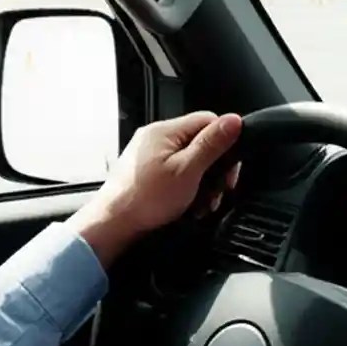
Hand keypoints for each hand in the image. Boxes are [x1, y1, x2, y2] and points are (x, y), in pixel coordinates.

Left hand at [67, 111, 241, 266]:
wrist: (113, 224)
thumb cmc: (144, 199)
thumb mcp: (188, 171)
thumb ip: (212, 145)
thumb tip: (233, 121)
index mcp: (165, 130)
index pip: (208, 121)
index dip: (225, 143)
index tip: (228, 169)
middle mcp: (155, 137)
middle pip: (200, 142)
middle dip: (214, 169)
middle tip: (216, 191)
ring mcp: (149, 155)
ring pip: (190, 160)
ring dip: (202, 182)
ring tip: (201, 202)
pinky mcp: (146, 172)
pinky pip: (176, 172)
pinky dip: (186, 187)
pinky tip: (188, 204)